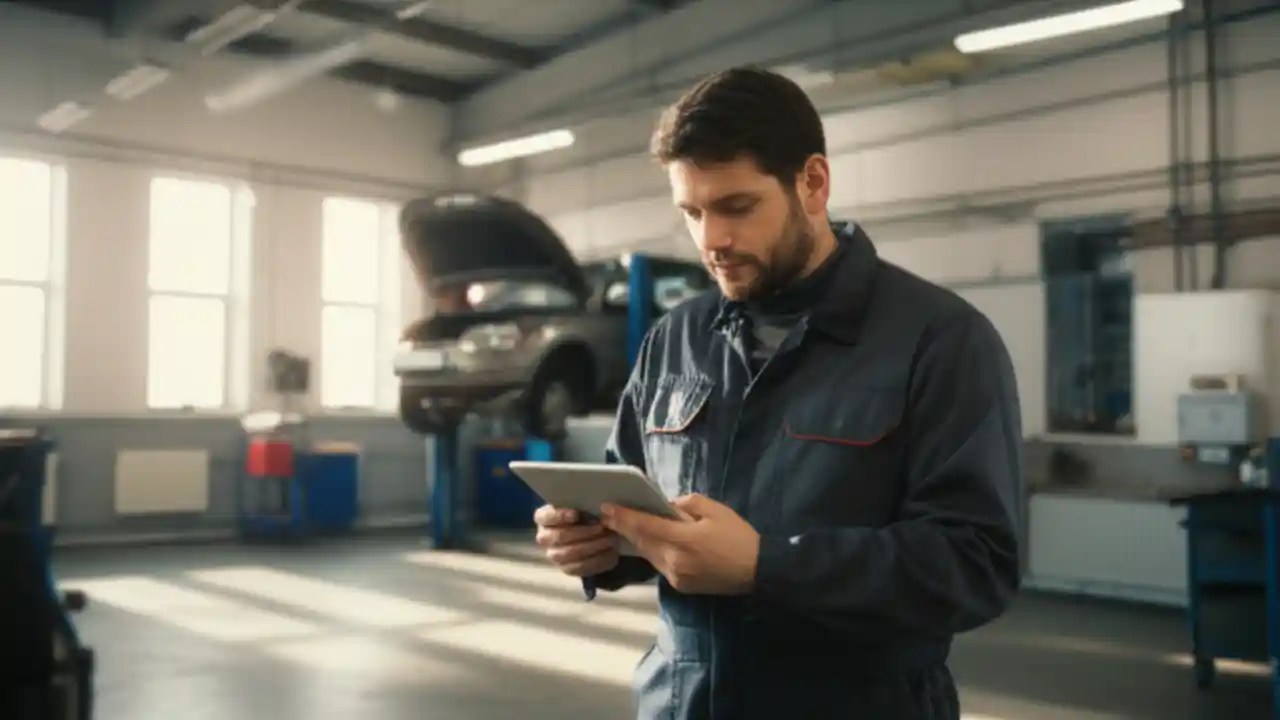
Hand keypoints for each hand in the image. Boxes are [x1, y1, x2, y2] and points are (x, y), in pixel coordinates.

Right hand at [533, 505, 619, 577]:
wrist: (598, 533)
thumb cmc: (589, 513)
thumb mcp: (589, 504)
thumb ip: (591, 504)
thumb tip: (606, 507)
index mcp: (544, 518)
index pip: (544, 517)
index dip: (558, 516)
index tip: (575, 514)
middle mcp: (545, 537)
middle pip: (558, 537)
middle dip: (582, 532)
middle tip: (601, 527)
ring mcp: (555, 555)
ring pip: (568, 554)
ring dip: (591, 546)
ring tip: (610, 539)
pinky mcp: (568, 568)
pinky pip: (580, 568)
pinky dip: (598, 560)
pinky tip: (612, 552)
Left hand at [600, 494, 758, 594]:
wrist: (759, 572)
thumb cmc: (739, 537)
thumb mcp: (715, 510)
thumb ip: (687, 505)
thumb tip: (668, 508)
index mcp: (682, 540)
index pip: (644, 526)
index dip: (623, 517)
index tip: (606, 509)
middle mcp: (673, 561)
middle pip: (642, 542)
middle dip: (626, 528)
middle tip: (611, 515)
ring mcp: (676, 577)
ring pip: (649, 555)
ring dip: (640, 540)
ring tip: (630, 526)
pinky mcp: (680, 586)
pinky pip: (661, 565)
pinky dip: (656, 552)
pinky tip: (656, 542)